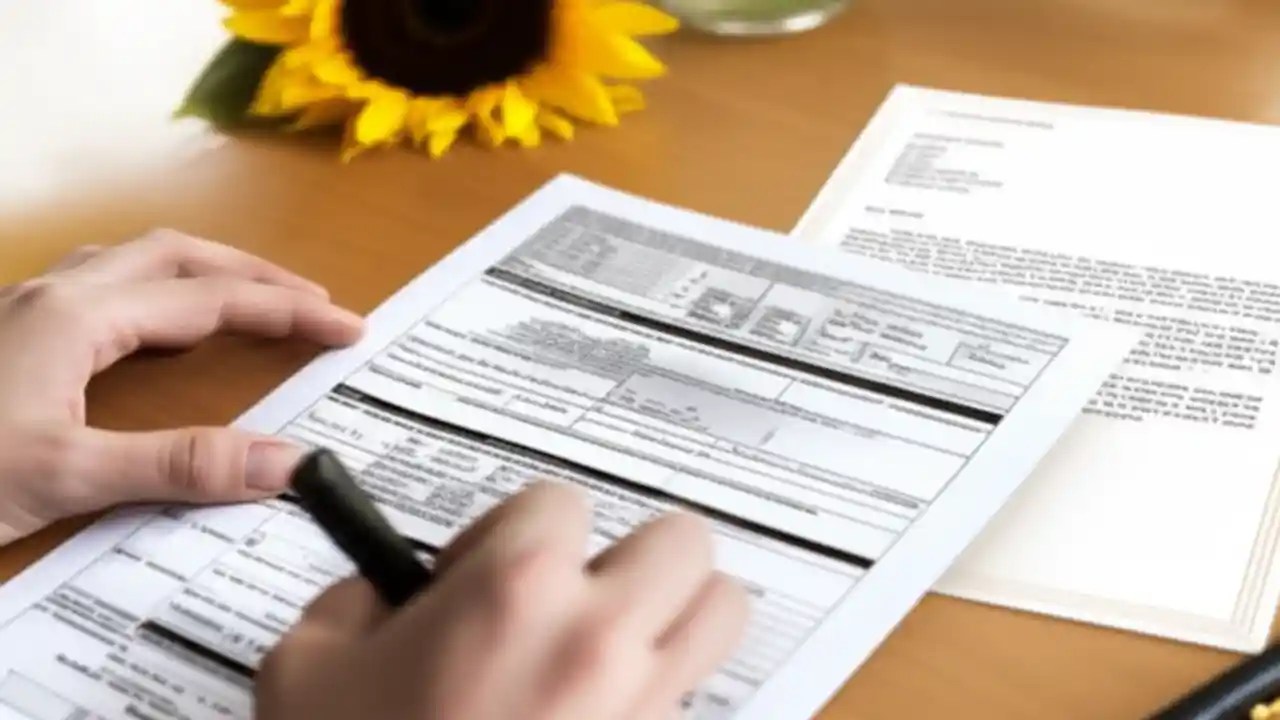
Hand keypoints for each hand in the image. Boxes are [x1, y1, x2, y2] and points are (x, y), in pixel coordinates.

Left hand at [0, 230, 363, 544]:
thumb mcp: (66, 476)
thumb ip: (180, 466)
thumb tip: (287, 462)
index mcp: (77, 315)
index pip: (211, 298)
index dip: (287, 310)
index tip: (347, 327)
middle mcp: (53, 294)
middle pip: (174, 256)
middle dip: (252, 274)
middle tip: (311, 303)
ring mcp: (23, 308)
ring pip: (131, 262)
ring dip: (200, 274)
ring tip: (245, 303)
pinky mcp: (7, 333)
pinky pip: (98, 285)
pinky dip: (153, 293)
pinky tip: (153, 329)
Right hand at [256, 483, 749, 719]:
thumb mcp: (307, 669)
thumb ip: (357, 598)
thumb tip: (391, 591)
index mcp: (516, 589)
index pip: (560, 500)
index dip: (515, 530)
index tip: (482, 573)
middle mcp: (599, 637)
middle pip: (679, 541)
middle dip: (629, 558)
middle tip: (576, 594)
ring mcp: (645, 705)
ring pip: (721, 612)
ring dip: (678, 613)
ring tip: (620, 642)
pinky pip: (698, 702)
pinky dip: (667, 695)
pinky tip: (607, 716)